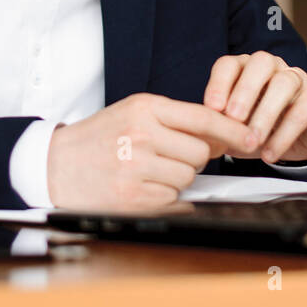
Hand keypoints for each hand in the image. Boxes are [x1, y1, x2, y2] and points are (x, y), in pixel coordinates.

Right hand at [46, 93, 257, 209]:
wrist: (55, 165)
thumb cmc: (98, 139)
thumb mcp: (133, 113)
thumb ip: (175, 120)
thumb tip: (224, 136)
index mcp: (145, 107)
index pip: (203, 117)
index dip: (233, 129)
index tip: (251, 138)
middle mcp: (143, 134)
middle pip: (201, 151)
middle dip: (192, 158)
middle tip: (164, 156)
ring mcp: (138, 166)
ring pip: (188, 176)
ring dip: (176, 178)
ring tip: (147, 170)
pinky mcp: (135, 196)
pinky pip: (173, 199)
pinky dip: (163, 196)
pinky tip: (140, 186)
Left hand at [203, 52, 306, 163]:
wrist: (298, 141)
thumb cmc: (260, 129)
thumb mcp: (235, 129)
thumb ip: (219, 127)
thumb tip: (199, 134)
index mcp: (246, 68)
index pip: (230, 64)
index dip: (219, 83)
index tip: (211, 108)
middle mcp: (272, 67)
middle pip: (260, 63)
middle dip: (244, 91)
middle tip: (233, 119)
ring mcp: (297, 78)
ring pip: (284, 83)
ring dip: (265, 113)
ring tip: (253, 141)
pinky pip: (303, 109)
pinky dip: (285, 133)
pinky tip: (271, 152)